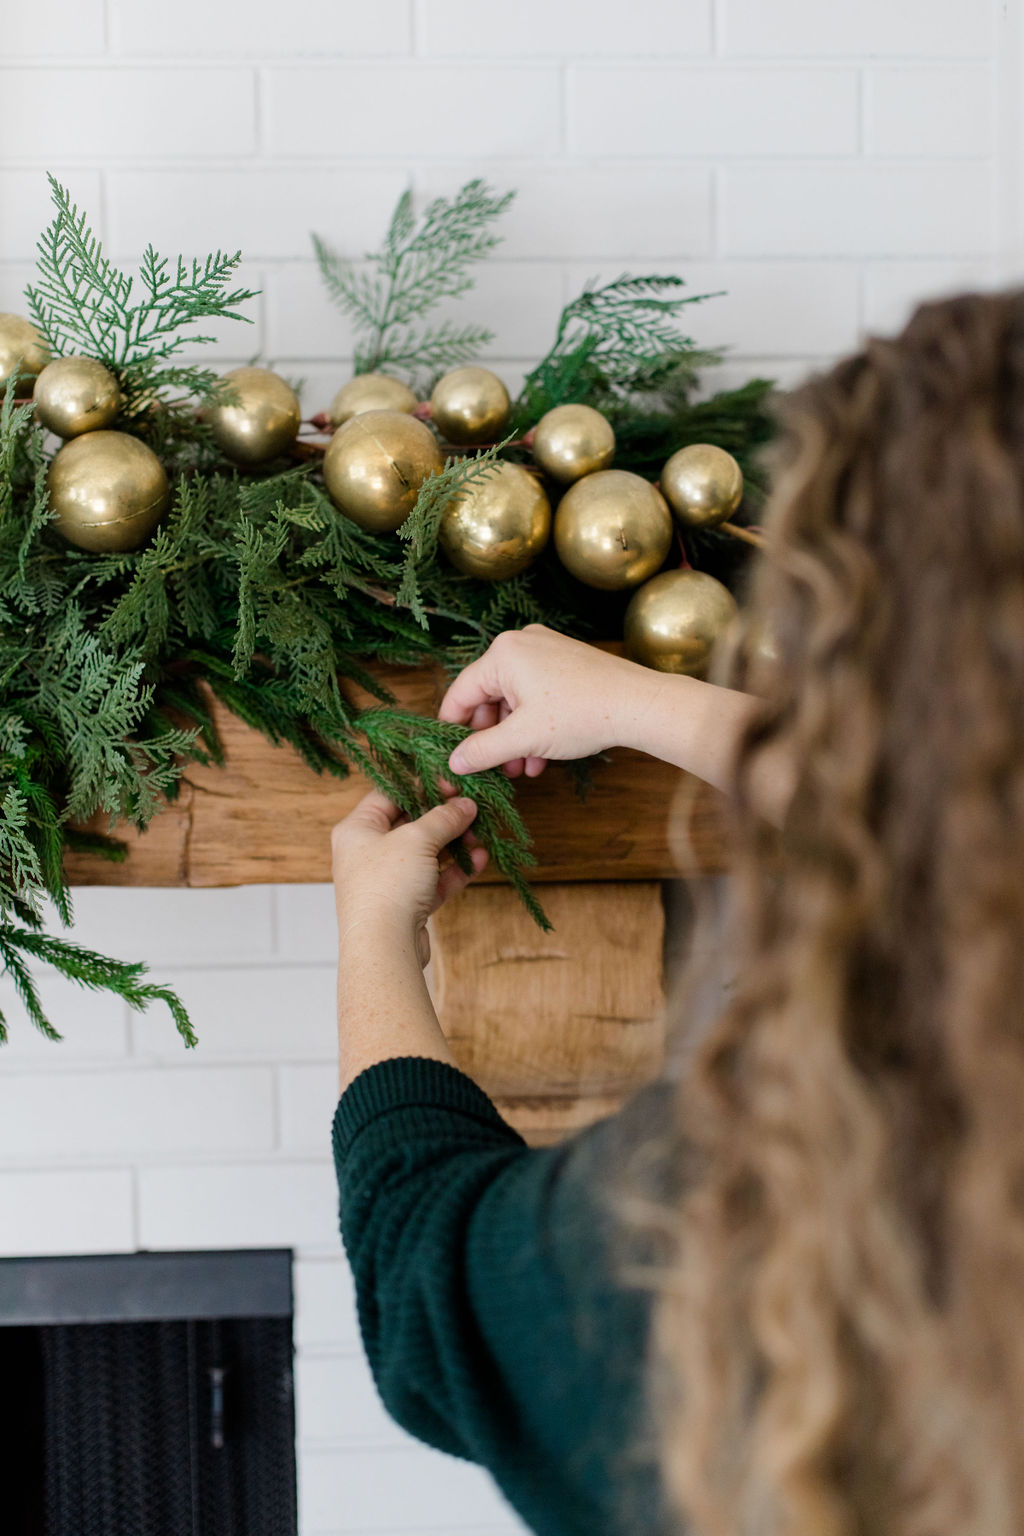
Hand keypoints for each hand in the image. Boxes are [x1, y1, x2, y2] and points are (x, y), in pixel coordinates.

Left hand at [331, 790, 488, 967]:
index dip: (420, 785)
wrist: (383, 947)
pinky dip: (454, 870)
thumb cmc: (387, 885)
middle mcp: (367, 853)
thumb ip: (443, 818)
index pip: (389, 794)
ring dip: (454, 843)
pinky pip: (433, 880)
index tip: (451, 783)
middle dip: (444, 817)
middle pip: (410, 824)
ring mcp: (386, 880)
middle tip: (471, 808)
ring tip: (480, 835)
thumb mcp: (416, 839)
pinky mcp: (404, 904)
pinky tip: (479, 859)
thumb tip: (464, 804)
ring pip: (425, 853)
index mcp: (357, 829)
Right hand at [439, 624, 650, 778]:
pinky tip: (541, 757)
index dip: (454, 729)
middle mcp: (521, 644)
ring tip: (522, 769)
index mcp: (503, 654)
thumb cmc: (583, 714)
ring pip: (515, 700)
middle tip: (495, 770)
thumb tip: (454, 762)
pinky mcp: (565, 662)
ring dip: (514, 738)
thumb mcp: (524, 738)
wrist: (641, 705)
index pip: (461, 693)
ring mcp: (545, 650)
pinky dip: (534, 725)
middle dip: (492, 738)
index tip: (450, 756)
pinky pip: (536, 695)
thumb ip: (482, 750)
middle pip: (489, 697)